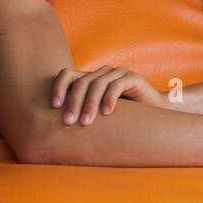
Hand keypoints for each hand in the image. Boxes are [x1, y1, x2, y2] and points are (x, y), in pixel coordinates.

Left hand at [51, 65, 165, 125]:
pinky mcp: (132, 77)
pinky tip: (107, 113)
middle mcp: (101, 73)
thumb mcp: (95, 115)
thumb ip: (79, 114)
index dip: (58, 88)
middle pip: (81, 82)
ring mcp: (117, 73)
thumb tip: (49, 129)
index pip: (67, 75)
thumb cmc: (120, 119)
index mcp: (90, 78)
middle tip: (68, 122)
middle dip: (73, 102)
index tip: (54, 107)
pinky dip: (109, 99)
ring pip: (97, 84)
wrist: (153, 114)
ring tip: (86, 123)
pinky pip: (116, 85)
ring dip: (89, 104)